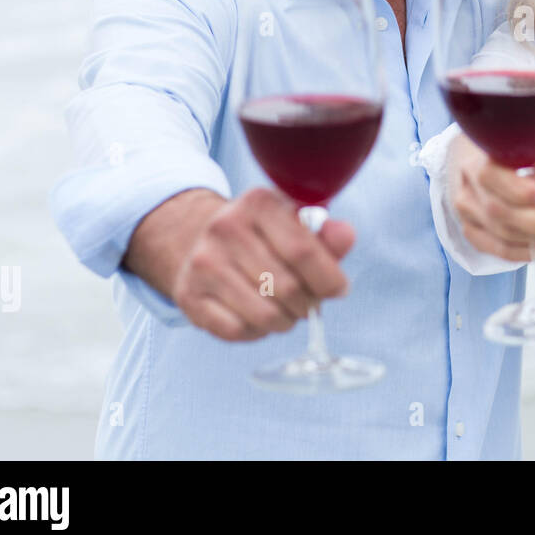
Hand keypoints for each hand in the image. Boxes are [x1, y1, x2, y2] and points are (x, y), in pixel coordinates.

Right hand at [124, 186, 355, 341]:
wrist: (203, 241)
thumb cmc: (265, 237)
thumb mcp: (298, 225)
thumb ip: (327, 235)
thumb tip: (346, 237)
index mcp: (259, 202)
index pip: (303, 251)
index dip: (329, 279)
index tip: (339, 290)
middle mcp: (225, 227)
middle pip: (286, 286)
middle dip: (308, 304)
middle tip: (310, 303)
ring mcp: (202, 262)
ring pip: (264, 314)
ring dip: (286, 321)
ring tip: (288, 310)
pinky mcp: (188, 295)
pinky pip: (237, 330)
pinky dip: (257, 332)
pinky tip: (258, 316)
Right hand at [449, 134, 534, 261]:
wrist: (480, 169)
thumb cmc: (509, 163)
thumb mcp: (525, 156)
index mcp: (478, 163)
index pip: (495, 179)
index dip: (522, 191)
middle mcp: (468, 190)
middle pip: (499, 213)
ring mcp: (468, 216)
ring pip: (502, 235)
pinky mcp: (473, 234)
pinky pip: (501, 251)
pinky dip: (528, 253)